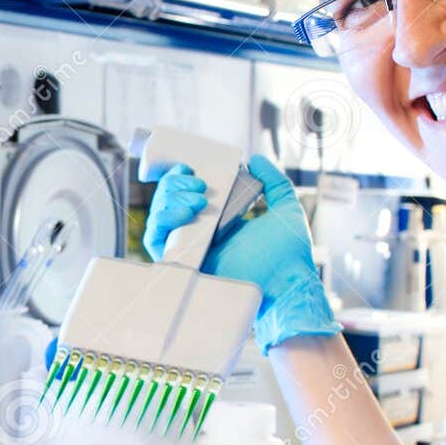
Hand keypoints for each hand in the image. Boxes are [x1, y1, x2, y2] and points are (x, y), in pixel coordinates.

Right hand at [143, 154, 338, 354]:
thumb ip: (275, 183)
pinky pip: (155, 242)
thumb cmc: (290, 255)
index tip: (192, 168)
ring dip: (169, 200)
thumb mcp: (286, 209)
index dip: (182, 178)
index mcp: (221, 222)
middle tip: (201, 185)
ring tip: (198, 200)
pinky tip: (184, 213)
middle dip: (175, 185)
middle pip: (169, 202)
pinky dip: (161, 222)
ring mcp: (191, 249)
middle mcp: (202, 235)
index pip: (188, 194)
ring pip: (159, 218)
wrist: (287, 284)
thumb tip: (256, 160)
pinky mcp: (184, 264)